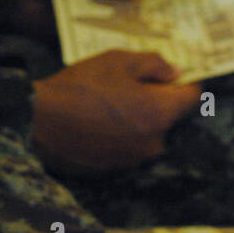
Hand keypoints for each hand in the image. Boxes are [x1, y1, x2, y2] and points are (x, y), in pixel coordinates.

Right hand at [32, 51, 200, 173]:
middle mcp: (155, 142)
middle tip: (132, 85)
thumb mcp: (118, 61)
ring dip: (140, 119)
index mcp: (160, 112)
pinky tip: (100, 123)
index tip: (173, 74)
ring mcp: (137, 160)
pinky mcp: (119, 171)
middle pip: (171, 118)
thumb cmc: (79, 87)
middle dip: (159, 101)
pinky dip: (123, 136)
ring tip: (110, 104)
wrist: (40, 124)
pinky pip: (131, 148)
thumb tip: (176, 72)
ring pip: (150, 134)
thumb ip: (154, 64)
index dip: (186, 82)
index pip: (193, 97)